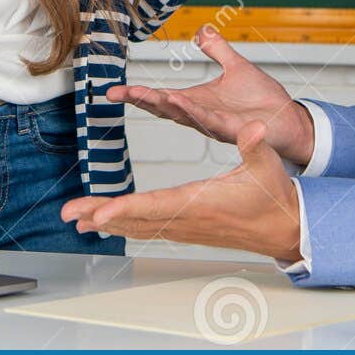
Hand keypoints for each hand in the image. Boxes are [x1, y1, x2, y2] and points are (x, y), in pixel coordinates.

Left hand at [62, 122, 303, 262]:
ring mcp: (186, 227)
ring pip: (139, 226)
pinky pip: (149, 228)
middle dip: (100, 215)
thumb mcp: (267, 166)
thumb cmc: (275, 197)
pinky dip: (125, 225)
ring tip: (78, 219)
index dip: (125, 210)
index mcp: (201, 202)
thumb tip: (257, 126)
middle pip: (136, 219)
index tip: (99, 212)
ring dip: (106, 222)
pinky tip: (109, 223)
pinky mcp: (187, 229)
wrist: (285, 228)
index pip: (156, 206)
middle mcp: (188, 219)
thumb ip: (257, 144)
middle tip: (69, 214)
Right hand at [108, 26, 314, 165]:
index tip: (112, 90)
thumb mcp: (236, 67)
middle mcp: (201, 115)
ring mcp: (215, 124)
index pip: (161, 97)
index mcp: (198, 102)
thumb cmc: (263, 100)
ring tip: (139, 95)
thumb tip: (201, 30)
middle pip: (164, 107)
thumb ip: (218, 50)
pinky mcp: (234, 130)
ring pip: (182, 114)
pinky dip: (193, 111)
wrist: (290, 120)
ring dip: (161, 105)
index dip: (137, 94)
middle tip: (115, 93)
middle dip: (139, 100)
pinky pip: (210, 120)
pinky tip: (178, 101)